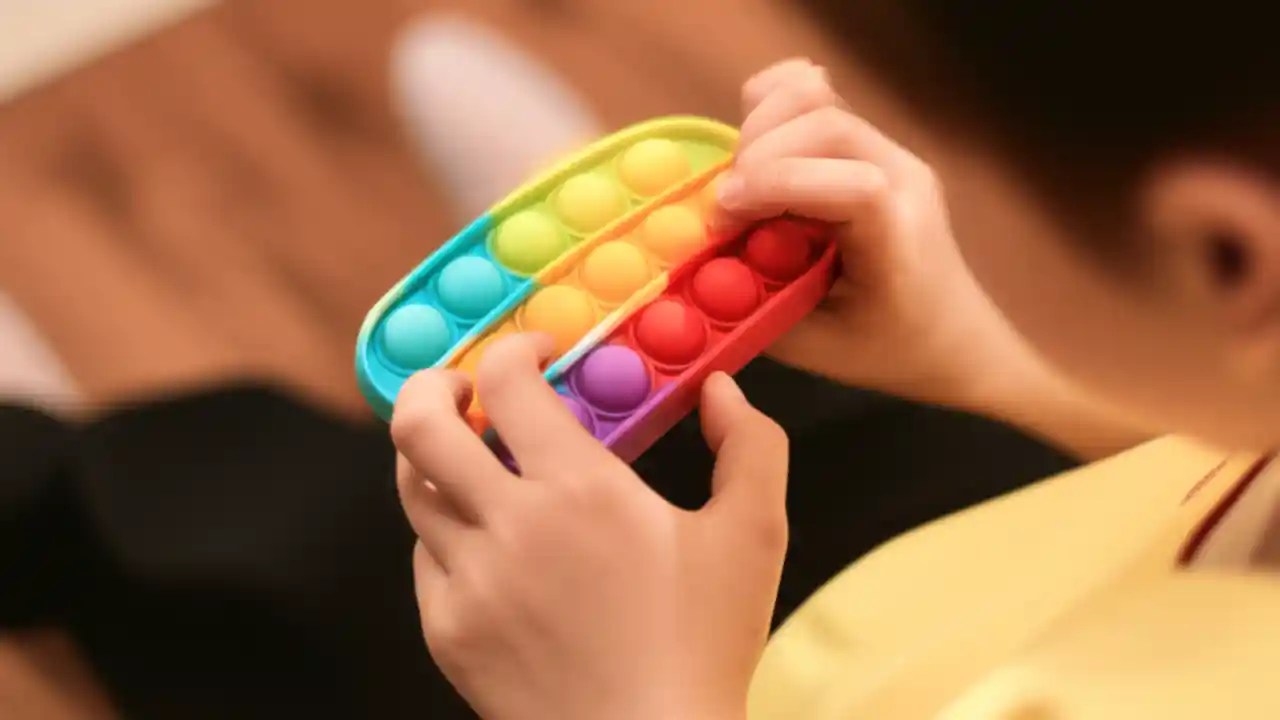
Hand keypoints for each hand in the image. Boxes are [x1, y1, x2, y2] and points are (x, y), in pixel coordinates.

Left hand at [391, 333, 788, 719]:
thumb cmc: (704, 645)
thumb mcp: (756, 535)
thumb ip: (750, 445)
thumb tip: (718, 390)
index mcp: (581, 489)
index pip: (507, 381)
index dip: (514, 347)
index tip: (539, 353)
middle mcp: (509, 526)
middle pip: (417, 424)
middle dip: (432, 385)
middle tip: (465, 389)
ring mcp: (468, 582)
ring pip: (412, 489)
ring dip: (435, 458)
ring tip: (473, 460)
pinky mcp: (447, 631)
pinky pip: (425, 558)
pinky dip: (448, 533)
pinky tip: (491, 545)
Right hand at [716, 59, 1148, 457]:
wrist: (956, 339)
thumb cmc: (890, 352)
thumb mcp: (817, 350)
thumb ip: (756, 306)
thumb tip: (697, 266)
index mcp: (897, 237)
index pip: (852, 182)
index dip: (777, 185)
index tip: (725, 216)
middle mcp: (902, 176)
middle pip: (824, 123)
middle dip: (756, 157)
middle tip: (726, 208)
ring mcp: (891, 151)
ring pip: (816, 97)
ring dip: (759, 129)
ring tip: (740, 182)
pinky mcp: (872, 143)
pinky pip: (818, 97)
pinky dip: (773, 108)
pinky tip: (755, 151)